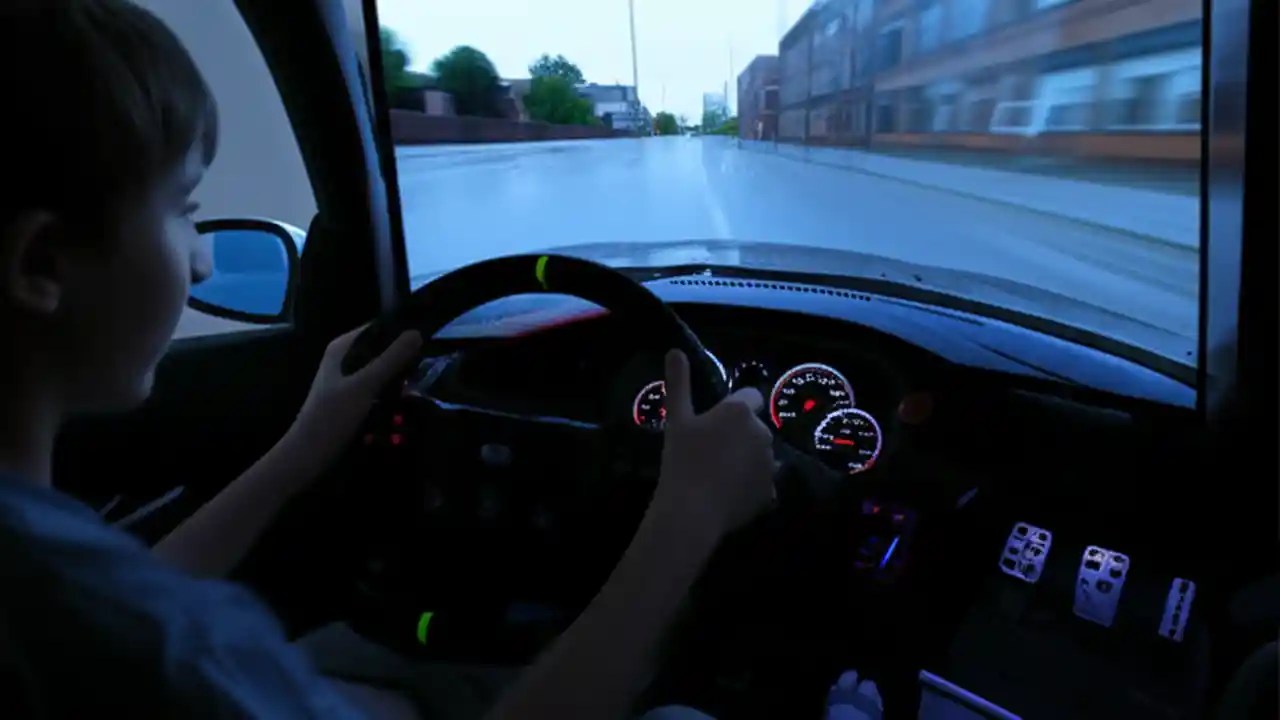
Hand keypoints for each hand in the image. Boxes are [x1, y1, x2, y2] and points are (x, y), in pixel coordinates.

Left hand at [288, 325, 422, 461]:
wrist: (309, 455)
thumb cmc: (332, 417)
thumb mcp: (365, 385)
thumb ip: (391, 359)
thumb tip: (417, 332)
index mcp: (343, 347)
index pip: (378, 327)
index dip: (401, 331)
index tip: (427, 340)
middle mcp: (346, 358)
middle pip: (382, 349)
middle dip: (403, 358)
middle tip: (427, 368)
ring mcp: (349, 379)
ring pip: (383, 370)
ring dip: (399, 377)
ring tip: (421, 384)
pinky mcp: (354, 398)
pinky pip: (379, 388)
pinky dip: (392, 392)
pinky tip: (407, 400)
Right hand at [651, 349, 776, 539]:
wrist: (692, 510)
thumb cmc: (682, 459)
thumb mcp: (676, 418)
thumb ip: (678, 383)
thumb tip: (675, 350)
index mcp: (740, 412)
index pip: (750, 397)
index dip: (735, 407)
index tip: (717, 423)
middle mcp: (761, 432)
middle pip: (755, 428)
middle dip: (741, 436)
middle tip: (713, 452)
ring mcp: (769, 463)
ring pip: (761, 456)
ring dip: (749, 460)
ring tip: (721, 476)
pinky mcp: (771, 491)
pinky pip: (763, 483)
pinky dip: (752, 486)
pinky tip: (731, 494)